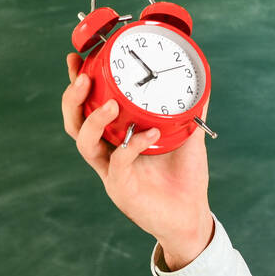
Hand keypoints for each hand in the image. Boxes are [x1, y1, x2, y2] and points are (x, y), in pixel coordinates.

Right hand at [62, 53, 213, 268]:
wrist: (192, 217)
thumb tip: (200, 82)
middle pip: (74, 123)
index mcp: (117, 137)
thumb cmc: (185, 178)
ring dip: (94, 120)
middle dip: (74, 98)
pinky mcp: (121, 188)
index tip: (76, 58)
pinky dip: (132, 144)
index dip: (79, 84)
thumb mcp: (187, 137)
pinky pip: (118, 162)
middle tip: (84, 76)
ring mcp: (111, 172)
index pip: (89, 107)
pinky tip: (150, 132)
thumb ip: (188, 111)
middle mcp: (108, 153)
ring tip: (112, 103)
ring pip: (84, 143)